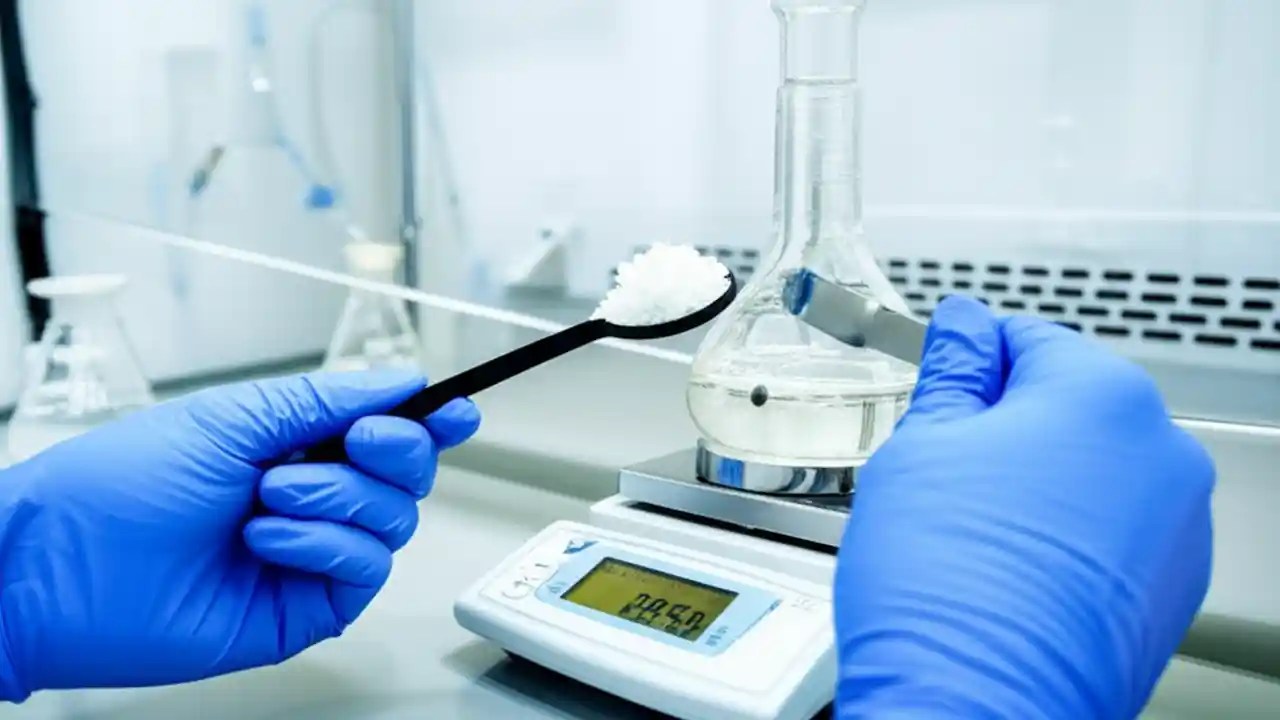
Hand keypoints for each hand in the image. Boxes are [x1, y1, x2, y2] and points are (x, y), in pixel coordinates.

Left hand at [0, 370, 479, 700]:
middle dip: (392, 451)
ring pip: (395, 520)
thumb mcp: (233, 414)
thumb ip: (327, 398)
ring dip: (339, 498)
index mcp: (295, 446)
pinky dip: (324, 545)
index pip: (387, 432)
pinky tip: (266, 540)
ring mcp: (312, 554)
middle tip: (348, 442)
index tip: (458, 409)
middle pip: (410, 474)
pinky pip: (365, 569)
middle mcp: (313, 499)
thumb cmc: (121, 482)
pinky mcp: (307, 606)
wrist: (61, 566)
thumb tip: (403, 380)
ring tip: (271, 498)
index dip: (431, 420)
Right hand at [834, 298, 1213, 718]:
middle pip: (1069, 404)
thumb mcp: (922, 447)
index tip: (939, 383)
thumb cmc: (949, 588)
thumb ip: (951, 369)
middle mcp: (1162, 453)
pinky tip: (1010, 572)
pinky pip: (1113, 532)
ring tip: (974, 533)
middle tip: (943, 473)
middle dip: (1004, 425)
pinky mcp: (1172, 588)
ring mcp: (1178, 525)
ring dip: (1037, 483)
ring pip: (1092, 470)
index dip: (968, 358)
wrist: (981, 710)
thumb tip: (962, 327)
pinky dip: (1066, 538)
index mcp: (1103, 395)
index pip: (1027, 335)